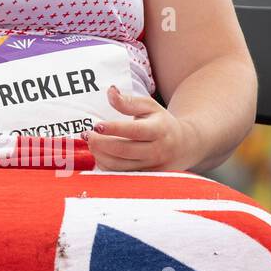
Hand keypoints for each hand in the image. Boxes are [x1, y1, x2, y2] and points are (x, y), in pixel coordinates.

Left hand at [83, 86, 201, 171]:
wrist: (183, 146)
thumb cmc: (161, 123)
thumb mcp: (150, 107)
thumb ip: (128, 101)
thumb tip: (110, 92)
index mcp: (159, 130)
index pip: (133, 131)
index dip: (113, 129)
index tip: (96, 125)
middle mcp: (156, 151)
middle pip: (122, 150)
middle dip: (100, 143)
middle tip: (87, 134)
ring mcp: (151, 168)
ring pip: (118, 166)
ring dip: (99, 154)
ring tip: (92, 142)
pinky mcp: (144, 178)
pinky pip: (119, 175)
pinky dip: (105, 165)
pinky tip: (100, 154)